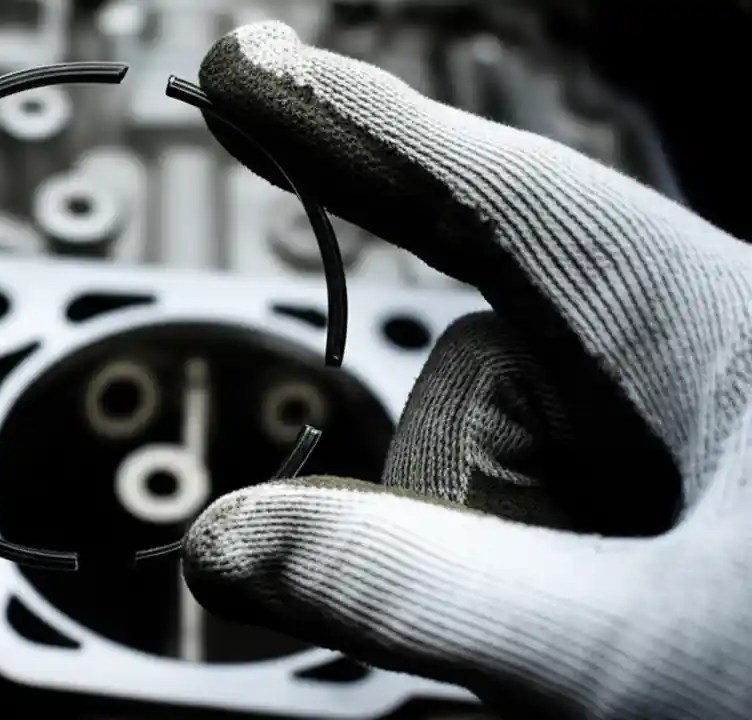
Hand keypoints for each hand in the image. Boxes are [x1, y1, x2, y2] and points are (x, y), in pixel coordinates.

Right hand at [182, 21, 751, 718]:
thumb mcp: (644, 655)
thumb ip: (421, 592)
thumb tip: (235, 541)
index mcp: (718, 329)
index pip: (489, 191)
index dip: (347, 123)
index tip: (248, 69)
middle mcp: (696, 365)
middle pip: (473, 376)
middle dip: (459, 499)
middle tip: (563, 625)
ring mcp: (681, 447)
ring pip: (494, 471)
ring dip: (506, 573)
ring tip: (633, 657)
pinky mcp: (672, 517)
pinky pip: (533, 526)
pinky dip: (532, 596)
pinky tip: (617, 648)